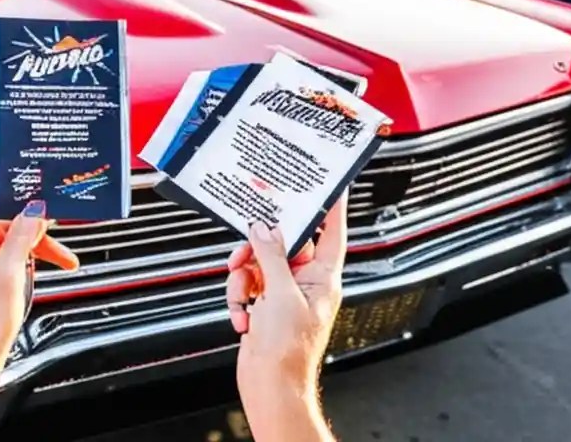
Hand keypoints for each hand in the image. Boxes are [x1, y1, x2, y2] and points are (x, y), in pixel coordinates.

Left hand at [0, 151, 78, 441]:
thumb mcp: (9, 274)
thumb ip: (22, 235)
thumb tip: (35, 209)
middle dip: (26, 207)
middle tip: (49, 193)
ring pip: (6, 232)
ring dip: (33, 239)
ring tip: (60, 249)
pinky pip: (6, 252)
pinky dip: (28, 255)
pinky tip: (49, 262)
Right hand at [226, 199, 346, 441]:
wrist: (270, 386)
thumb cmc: (289, 351)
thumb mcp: (280, 294)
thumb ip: (271, 256)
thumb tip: (264, 229)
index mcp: (322, 278)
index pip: (331, 232)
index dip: (331, 207)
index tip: (329, 185)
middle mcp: (305, 284)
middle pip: (282, 246)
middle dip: (259, 249)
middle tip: (246, 247)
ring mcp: (284, 296)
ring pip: (258, 265)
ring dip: (243, 278)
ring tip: (243, 294)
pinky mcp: (265, 307)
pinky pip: (247, 286)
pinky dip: (239, 298)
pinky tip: (244, 315)